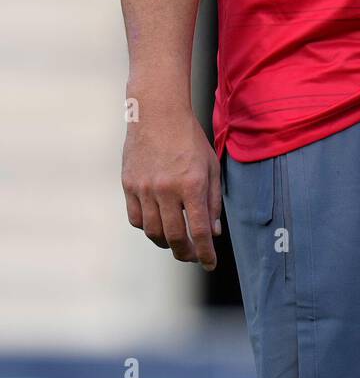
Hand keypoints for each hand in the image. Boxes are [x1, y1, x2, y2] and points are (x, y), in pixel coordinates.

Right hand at [122, 105, 221, 270]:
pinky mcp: (128, 185)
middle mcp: (166, 189)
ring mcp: (144, 188)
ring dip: (166, 242)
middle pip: (174, 237)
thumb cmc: (189, 139)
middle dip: (186, 254)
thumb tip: (213, 233)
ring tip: (176, 241)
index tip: (210, 264)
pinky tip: (157, 224)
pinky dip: (147, 227)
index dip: (205, 253)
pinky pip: (136, 219)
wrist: (158, 113)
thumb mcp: (210, 166)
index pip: (198, 231)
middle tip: (193, 257)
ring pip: (153, 232)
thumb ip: (212, 201)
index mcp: (191, 184)